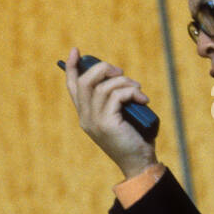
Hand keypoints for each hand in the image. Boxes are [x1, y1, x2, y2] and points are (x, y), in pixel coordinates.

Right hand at [64, 47, 156, 177]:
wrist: (140, 163)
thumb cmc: (134, 138)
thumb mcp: (121, 115)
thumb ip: (114, 99)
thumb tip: (118, 76)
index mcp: (86, 115)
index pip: (72, 87)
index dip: (71, 67)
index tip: (75, 50)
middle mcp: (86, 118)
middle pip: (85, 81)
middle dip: (103, 69)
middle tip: (121, 72)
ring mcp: (94, 121)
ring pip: (102, 86)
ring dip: (123, 82)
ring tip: (138, 89)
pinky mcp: (106, 124)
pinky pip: (116, 96)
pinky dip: (131, 92)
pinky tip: (142, 99)